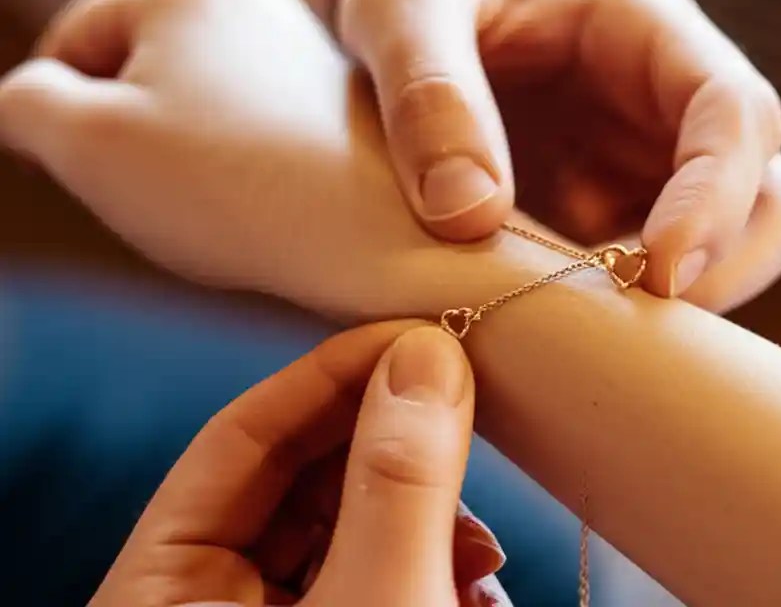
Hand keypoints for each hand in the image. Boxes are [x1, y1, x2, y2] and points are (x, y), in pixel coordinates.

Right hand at [0, 0, 499, 320]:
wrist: (392, 246)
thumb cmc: (235, 189)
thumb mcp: (83, 142)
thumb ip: (26, 104)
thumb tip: (35, 101)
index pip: (77, 47)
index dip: (69, 127)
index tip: (115, 183)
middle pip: (146, 74)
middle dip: (139, 141)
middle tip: (176, 199)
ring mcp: (309, 47)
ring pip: (204, 111)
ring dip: (194, 163)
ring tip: (231, 210)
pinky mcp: (348, 105)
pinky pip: (261, 138)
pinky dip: (250, 175)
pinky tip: (275, 215)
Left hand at [90, 320, 508, 606]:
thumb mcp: (380, 600)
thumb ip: (397, 483)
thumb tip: (427, 357)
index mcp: (163, 596)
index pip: (237, 440)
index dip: (328, 375)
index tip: (414, 334)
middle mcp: (211, 606)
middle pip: (306, 480)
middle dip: (397, 453)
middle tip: (464, 410)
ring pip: (355, 530)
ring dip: (433, 523)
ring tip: (482, 549)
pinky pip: (383, 578)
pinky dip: (438, 571)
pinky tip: (480, 587)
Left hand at [338, 0, 780, 310]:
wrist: (414, 18)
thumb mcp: (402, 3)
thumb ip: (428, 93)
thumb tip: (470, 215)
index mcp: (651, 34)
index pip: (737, 114)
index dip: (718, 198)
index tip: (658, 273)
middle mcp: (677, 109)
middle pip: (776, 204)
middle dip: (719, 272)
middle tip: (615, 321)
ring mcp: (658, 171)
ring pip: (735, 258)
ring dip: (671, 308)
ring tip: (564, 322)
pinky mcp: (623, 222)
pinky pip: (662, 288)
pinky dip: (621, 322)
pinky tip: (545, 324)